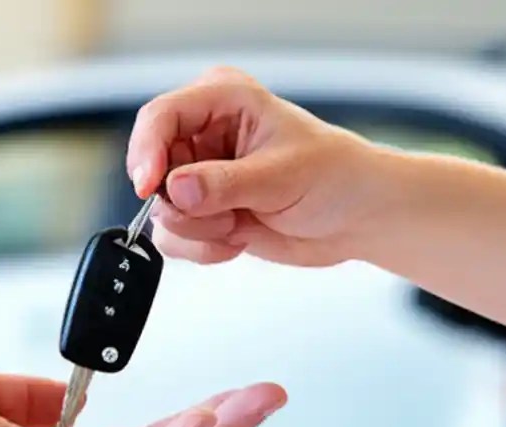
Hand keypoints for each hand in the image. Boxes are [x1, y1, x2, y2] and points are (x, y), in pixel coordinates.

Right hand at [126, 66, 383, 266]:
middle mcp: (205, 134)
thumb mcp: (281, 175)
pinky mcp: (204, 212)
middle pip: (154, 169)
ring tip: (240, 222)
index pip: (161, 117)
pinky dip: (204, 247)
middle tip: (226, 215)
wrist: (357, 217)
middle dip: (185, 204)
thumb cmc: (335, 176)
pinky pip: (174, 237)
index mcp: (223, 99)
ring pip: (162, 210)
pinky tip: (237, 238)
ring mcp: (201, 175)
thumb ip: (224, 183)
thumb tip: (175, 188)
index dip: (148, 152)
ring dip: (200, 229)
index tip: (150, 187)